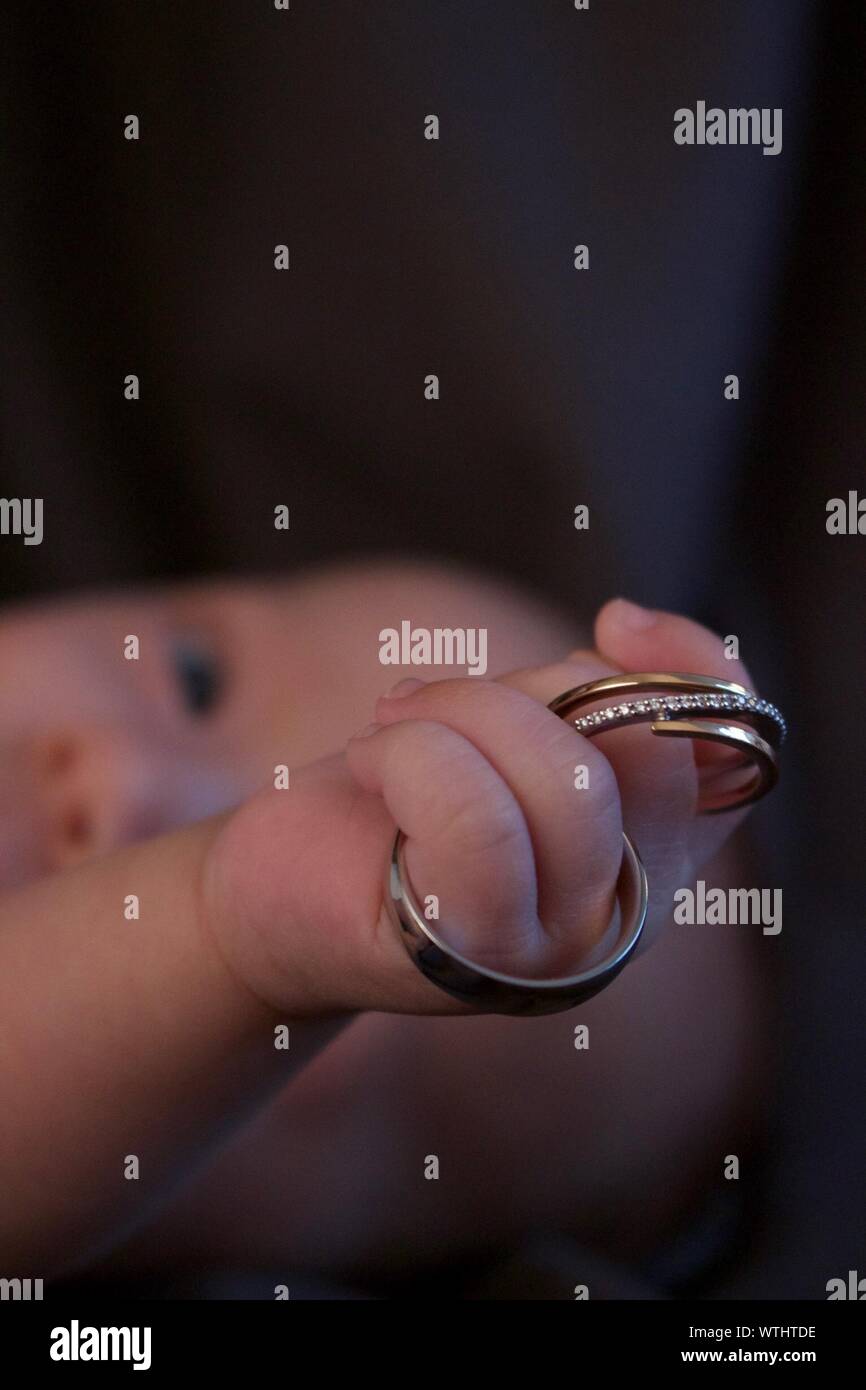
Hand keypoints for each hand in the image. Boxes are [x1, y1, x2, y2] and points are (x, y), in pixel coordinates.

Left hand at [205, 600, 757, 1016]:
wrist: (271, 884)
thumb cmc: (389, 796)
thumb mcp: (495, 726)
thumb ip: (573, 701)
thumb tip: (622, 637)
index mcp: (641, 851)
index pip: (732, 757)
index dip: (697, 670)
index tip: (615, 619)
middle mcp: (621, 912)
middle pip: (639, 754)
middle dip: (516, 693)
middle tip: (424, 704)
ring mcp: (559, 948)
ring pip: (564, 779)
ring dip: (454, 718)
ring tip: (388, 735)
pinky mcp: (480, 959)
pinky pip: (476, 817)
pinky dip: (409, 756)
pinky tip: (369, 769)